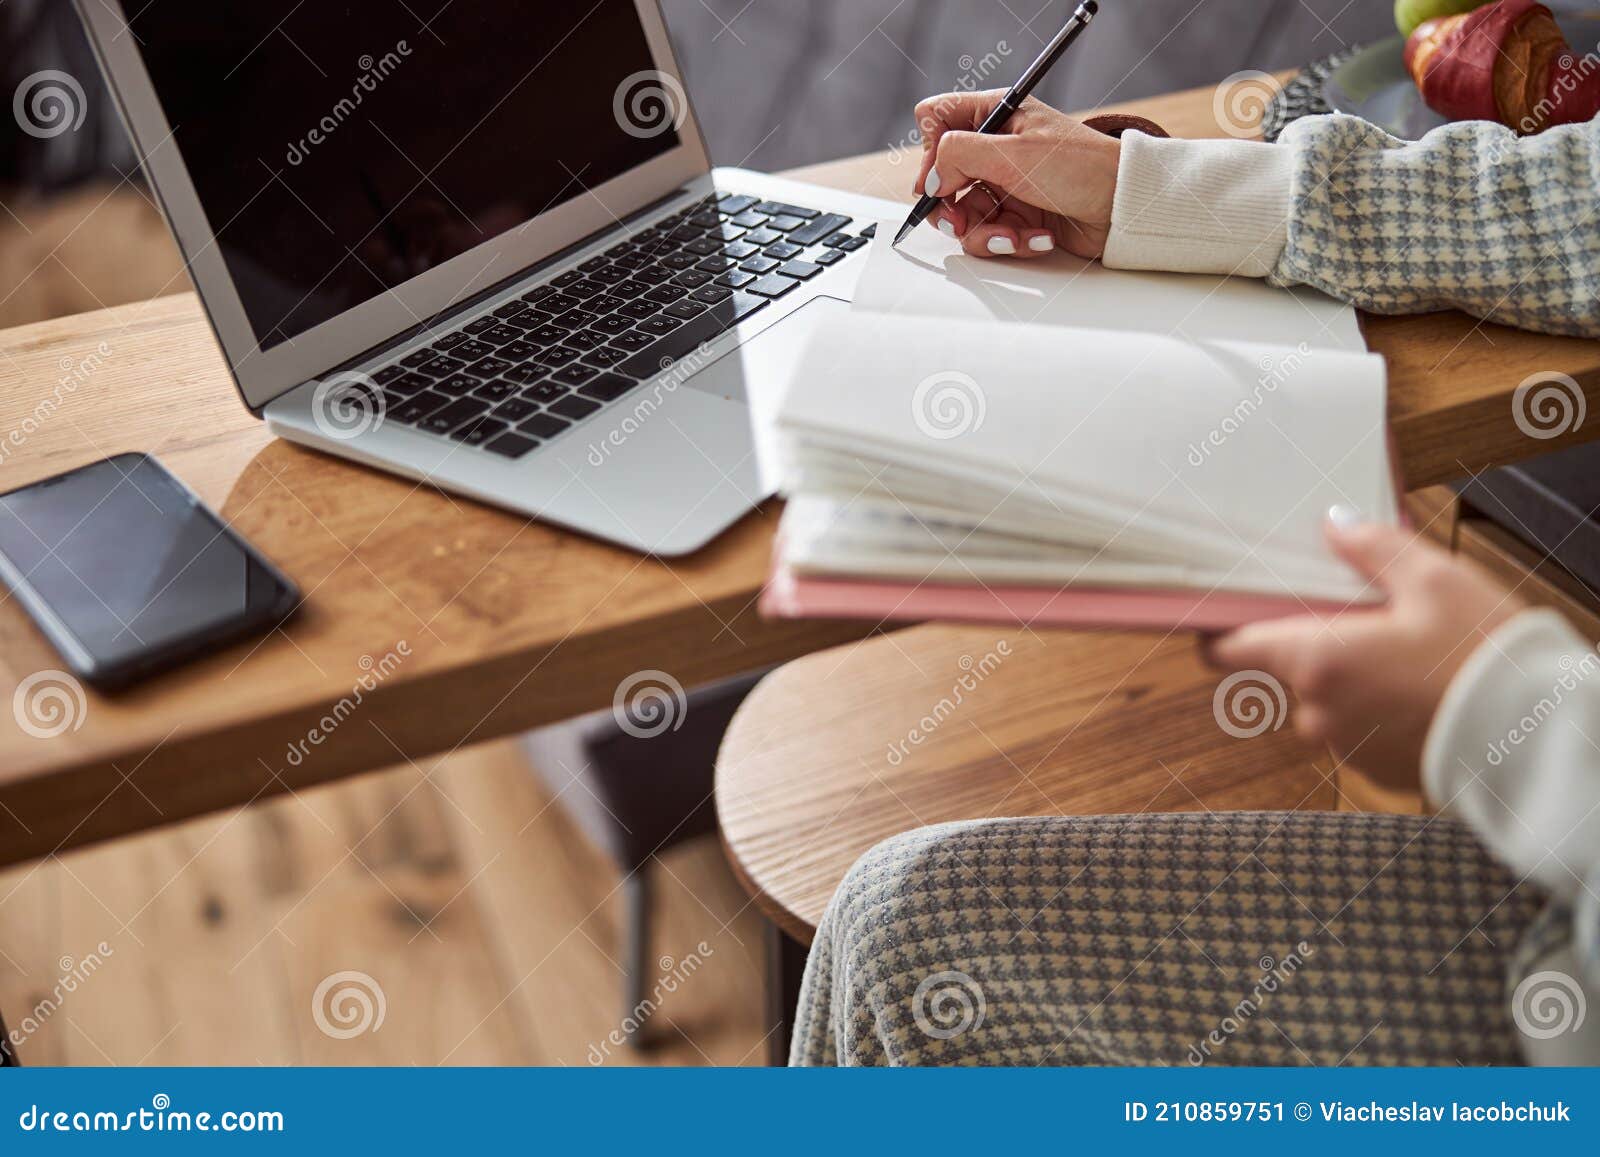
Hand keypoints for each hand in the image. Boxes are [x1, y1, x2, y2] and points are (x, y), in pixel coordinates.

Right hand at [912, 90, 1121, 259]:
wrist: (1125, 206)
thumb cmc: (1081, 167)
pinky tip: (1038, 237)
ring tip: (1013, 236)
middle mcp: (997, 148)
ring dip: (985, 232)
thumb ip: (959, 155)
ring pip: (964, 213)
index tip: (940, 180)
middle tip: (960, 223)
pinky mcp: (1018, 215)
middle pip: (943, 177)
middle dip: (951, 206)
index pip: (938, 121)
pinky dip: (1010, 242)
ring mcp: (1006, 183)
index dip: (931, 152)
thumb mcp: (1013, 153)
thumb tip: (929, 179)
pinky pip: (991, 233)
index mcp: (996, 114)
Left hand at [1205, 515, 1527, 790]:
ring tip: (1407, 651)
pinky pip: (1361, 727)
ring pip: (1328, 698)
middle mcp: (1316, 711)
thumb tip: (1335, 526)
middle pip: (1287, 667)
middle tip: (1363, 613)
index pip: (1228, 649)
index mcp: (1314, 660)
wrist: (1535, 741)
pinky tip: (1421, 687)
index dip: (1221, 628)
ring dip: (1352, 675)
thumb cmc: (1484, 658)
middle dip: (1316, 640)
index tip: (1226, 608)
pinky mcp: (1377, 770)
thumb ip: (1373, 549)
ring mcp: (1344, 747)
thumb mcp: (1434, 582)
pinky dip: (1379, 706)